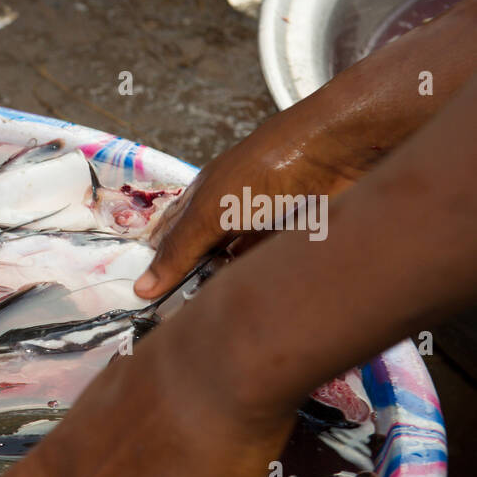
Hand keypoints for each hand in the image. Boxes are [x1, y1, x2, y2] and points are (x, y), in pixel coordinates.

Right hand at [134, 129, 366, 300]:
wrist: (336, 152)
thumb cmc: (263, 175)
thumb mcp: (210, 213)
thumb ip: (179, 251)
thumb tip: (140, 289)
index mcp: (203, 199)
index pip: (172, 238)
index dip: (159, 267)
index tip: (146, 302)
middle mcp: (230, 213)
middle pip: (204, 258)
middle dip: (191, 285)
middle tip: (176, 323)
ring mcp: (264, 228)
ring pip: (237, 267)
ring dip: (226, 288)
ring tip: (210, 323)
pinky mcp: (296, 241)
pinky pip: (271, 269)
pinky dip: (261, 284)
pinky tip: (251, 307)